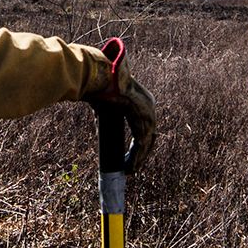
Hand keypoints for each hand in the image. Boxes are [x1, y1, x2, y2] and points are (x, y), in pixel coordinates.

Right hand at [89, 37, 156, 174]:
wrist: (98, 76)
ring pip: (147, 141)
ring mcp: (148, 111)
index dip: (139, 144)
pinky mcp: (142, 116)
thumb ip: (106, 119)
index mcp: (141, 101)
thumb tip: (102, 132)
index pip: (144, 127)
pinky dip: (136, 156)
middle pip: (149, 135)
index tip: (131, 157)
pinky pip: (142, 142)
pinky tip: (131, 166)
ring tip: (130, 171)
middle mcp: (149, 105)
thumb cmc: (98, 88)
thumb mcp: (104, 107)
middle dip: (142, 154)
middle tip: (132, 167)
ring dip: (139, 158)